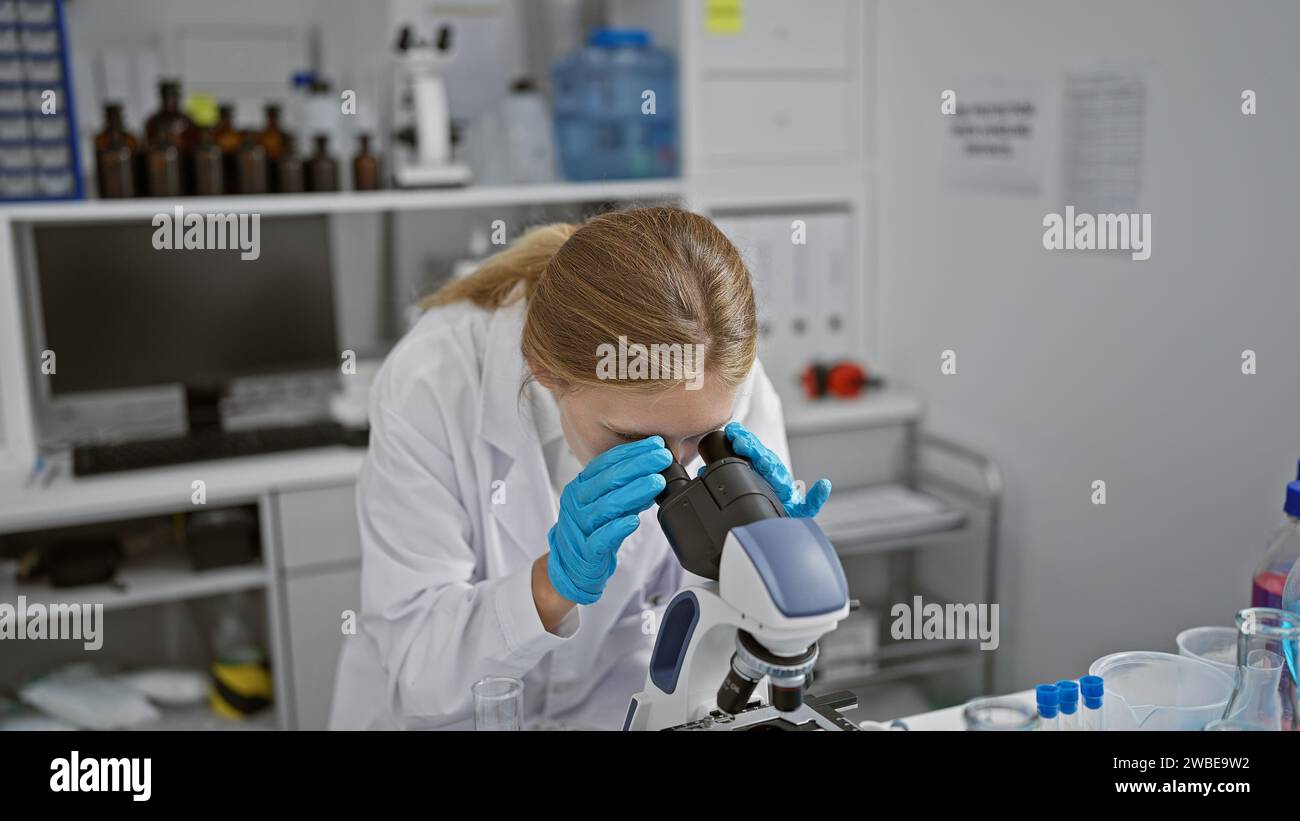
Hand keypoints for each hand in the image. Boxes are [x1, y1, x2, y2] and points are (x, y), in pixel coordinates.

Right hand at [546, 436, 673, 604]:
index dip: (632, 451)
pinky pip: (601, 537)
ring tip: (657, 483)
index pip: (606, 462)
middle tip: (662, 457)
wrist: (571, 568)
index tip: (656, 444)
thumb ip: (628, 490)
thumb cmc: (592, 532)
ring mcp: (578, 526)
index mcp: (581, 486)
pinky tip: (634, 520)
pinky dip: (618, 527)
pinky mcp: (585, 550)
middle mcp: (576, 502)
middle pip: (608, 479)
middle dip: (639, 465)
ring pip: (607, 505)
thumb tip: (656, 472)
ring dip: (635, 492)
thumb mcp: (609, 506)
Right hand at [720, 421, 830, 517]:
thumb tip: (825, 485)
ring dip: (743, 439)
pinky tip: (727, 434)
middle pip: (759, 455)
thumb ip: (814, 499)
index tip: (759, 460)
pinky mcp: (750, 464)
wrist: (780, 506)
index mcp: (781, 478)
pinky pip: (742, 450)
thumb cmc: (788, 509)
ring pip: (752, 449)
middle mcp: (770, 468)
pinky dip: (734, 442)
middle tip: (739, 442)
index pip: (773, 468)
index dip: (766, 463)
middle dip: (750, 447)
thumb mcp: (803, 509)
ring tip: (733, 432)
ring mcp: (759, 465)